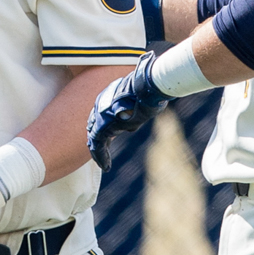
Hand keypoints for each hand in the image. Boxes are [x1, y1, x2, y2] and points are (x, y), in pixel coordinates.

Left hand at [87, 52, 170, 168]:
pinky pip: (98, 146)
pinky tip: (105, 166)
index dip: (104, 127)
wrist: (145, 88)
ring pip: (95, 138)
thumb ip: (145, 102)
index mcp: (111, 97)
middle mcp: (102, 106)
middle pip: (96, 126)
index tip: (109, 136)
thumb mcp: (145, 96)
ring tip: (104, 164)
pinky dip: (101, 157)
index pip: (103, 114)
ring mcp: (100, 116)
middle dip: (97, 141)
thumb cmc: (150, 89)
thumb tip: (158, 102)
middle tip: (101, 154)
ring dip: (99, 153)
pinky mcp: (103, 127)